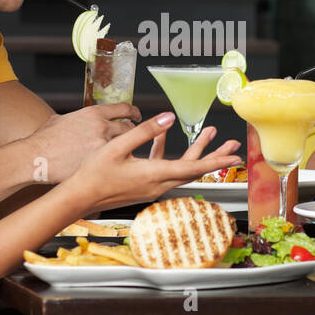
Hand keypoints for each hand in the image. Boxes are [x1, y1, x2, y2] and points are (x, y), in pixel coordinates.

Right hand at [28, 104, 142, 178]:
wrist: (36, 156)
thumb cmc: (43, 140)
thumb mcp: (60, 120)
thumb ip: (75, 118)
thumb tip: (78, 120)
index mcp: (93, 113)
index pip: (123, 108)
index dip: (133, 112)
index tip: (135, 116)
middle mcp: (101, 127)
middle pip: (129, 128)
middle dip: (132, 133)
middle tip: (132, 138)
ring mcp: (102, 145)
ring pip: (126, 147)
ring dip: (127, 151)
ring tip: (123, 156)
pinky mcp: (99, 163)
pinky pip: (116, 163)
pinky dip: (118, 165)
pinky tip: (114, 169)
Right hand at [71, 112, 241, 210]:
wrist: (79, 197)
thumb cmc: (94, 173)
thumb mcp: (119, 146)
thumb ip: (146, 131)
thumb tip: (169, 118)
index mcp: (154, 174)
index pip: (193, 168)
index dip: (216, 161)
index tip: (234, 156)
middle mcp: (158, 184)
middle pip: (195, 170)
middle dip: (216, 157)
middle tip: (234, 146)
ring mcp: (152, 186)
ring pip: (182, 168)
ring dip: (196, 151)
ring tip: (209, 134)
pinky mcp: (144, 184)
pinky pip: (163, 166)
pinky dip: (168, 151)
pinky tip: (166, 135)